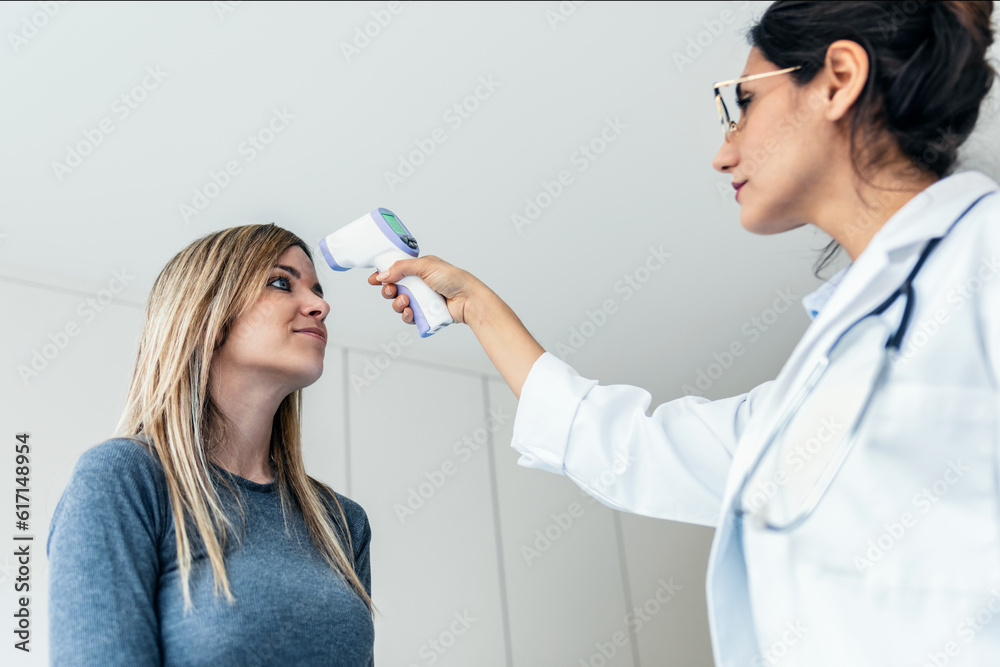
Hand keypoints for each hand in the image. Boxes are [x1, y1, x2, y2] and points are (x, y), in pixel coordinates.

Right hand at [368, 256, 482, 325]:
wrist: (468, 299)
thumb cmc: (454, 279)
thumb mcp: (426, 266)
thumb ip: (402, 268)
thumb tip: (383, 274)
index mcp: (419, 269)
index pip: (396, 271)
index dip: (384, 275)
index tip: (374, 280)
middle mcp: (419, 284)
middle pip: (394, 288)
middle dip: (389, 291)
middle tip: (391, 291)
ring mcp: (422, 299)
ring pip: (399, 304)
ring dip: (397, 304)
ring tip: (405, 301)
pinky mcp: (425, 313)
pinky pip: (409, 316)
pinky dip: (407, 315)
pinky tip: (410, 311)